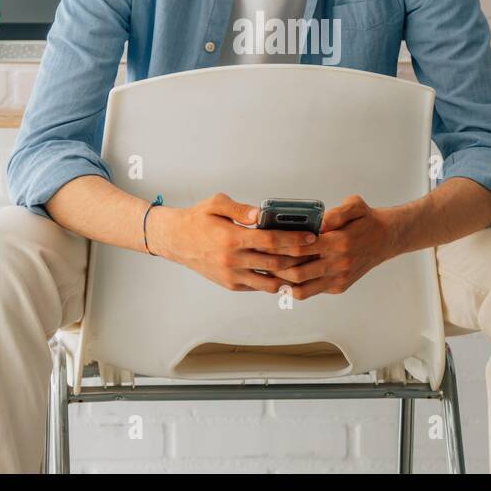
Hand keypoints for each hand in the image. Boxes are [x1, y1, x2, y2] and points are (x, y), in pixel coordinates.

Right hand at [149, 192, 320, 293]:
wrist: (174, 240)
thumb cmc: (197, 219)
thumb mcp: (217, 204)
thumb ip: (241, 210)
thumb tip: (261, 214)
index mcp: (231, 238)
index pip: (271, 241)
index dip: (294, 240)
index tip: (310, 237)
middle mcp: (232, 260)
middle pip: (275, 263)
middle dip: (299, 258)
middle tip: (316, 253)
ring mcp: (232, 276)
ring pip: (270, 281)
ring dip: (290, 275)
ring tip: (305, 265)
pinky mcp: (230, 285)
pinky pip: (258, 287)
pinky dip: (274, 282)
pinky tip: (286, 273)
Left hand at [273, 194, 402, 299]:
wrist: (386, 239)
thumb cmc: (366, 220)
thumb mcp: (355, 206)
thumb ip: (336, 213)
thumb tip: (319, 222)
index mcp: (339, 241)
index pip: (302, 247)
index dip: (280, 247)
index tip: (263, 244)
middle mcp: (339, 263)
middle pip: (297, 272)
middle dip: (275, 268)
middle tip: (258, 261)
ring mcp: (339, 278)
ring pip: (302, 288)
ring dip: (283, 282)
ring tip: (267, 272)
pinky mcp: (339, 287)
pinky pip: (312, 291)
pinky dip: (295, 287)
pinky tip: (283, 277)